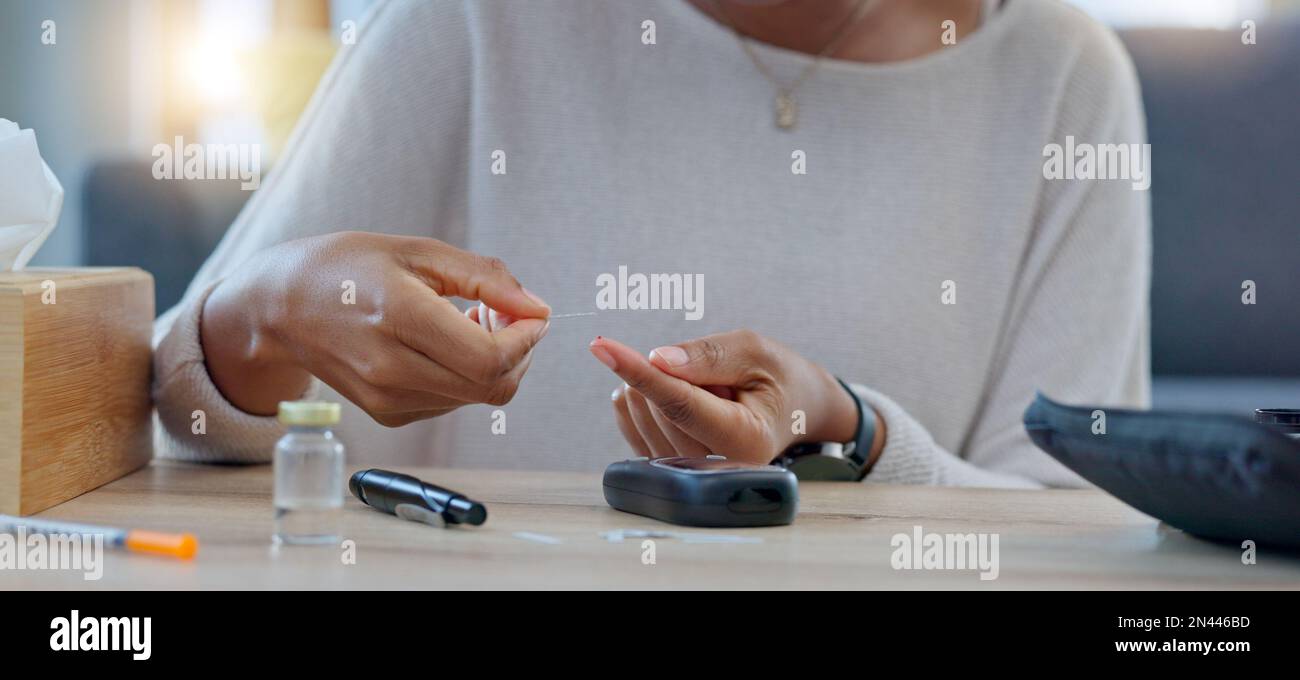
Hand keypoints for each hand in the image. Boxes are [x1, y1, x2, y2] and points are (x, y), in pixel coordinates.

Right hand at [202, 231, 550, 425]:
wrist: (280, 306)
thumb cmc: (348, 268)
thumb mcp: (419, 251)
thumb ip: (486, 277)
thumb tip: (537, 308)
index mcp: (399, 316)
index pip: (490, 357)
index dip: (526, 340)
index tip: (531, 314)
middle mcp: (391, 367)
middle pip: (492, 386)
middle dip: (518, 353)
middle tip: (504, 316)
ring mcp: (387, 398)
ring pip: (476, 397)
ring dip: (492, 363)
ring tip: (467, 322)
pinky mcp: (388, 414)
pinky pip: (452, 404)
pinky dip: (465, 377)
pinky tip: (443, 344)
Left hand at [589, 330, 881, 465]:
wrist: (793, 408)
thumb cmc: (777, 376)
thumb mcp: (754, 352)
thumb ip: (708, 356)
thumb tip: (658, 360)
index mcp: (746, 439)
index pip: (680, 403)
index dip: (639, 371)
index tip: (602, 346)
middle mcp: (715, 467)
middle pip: (656, 404)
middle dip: (670, 370)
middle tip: (714, 374)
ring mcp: (687, 472)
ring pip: (637, 410)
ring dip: (658, 381)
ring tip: (705, 386)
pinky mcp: (665, 467)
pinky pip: (627, 420)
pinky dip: (640, 392)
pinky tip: (671, 389)